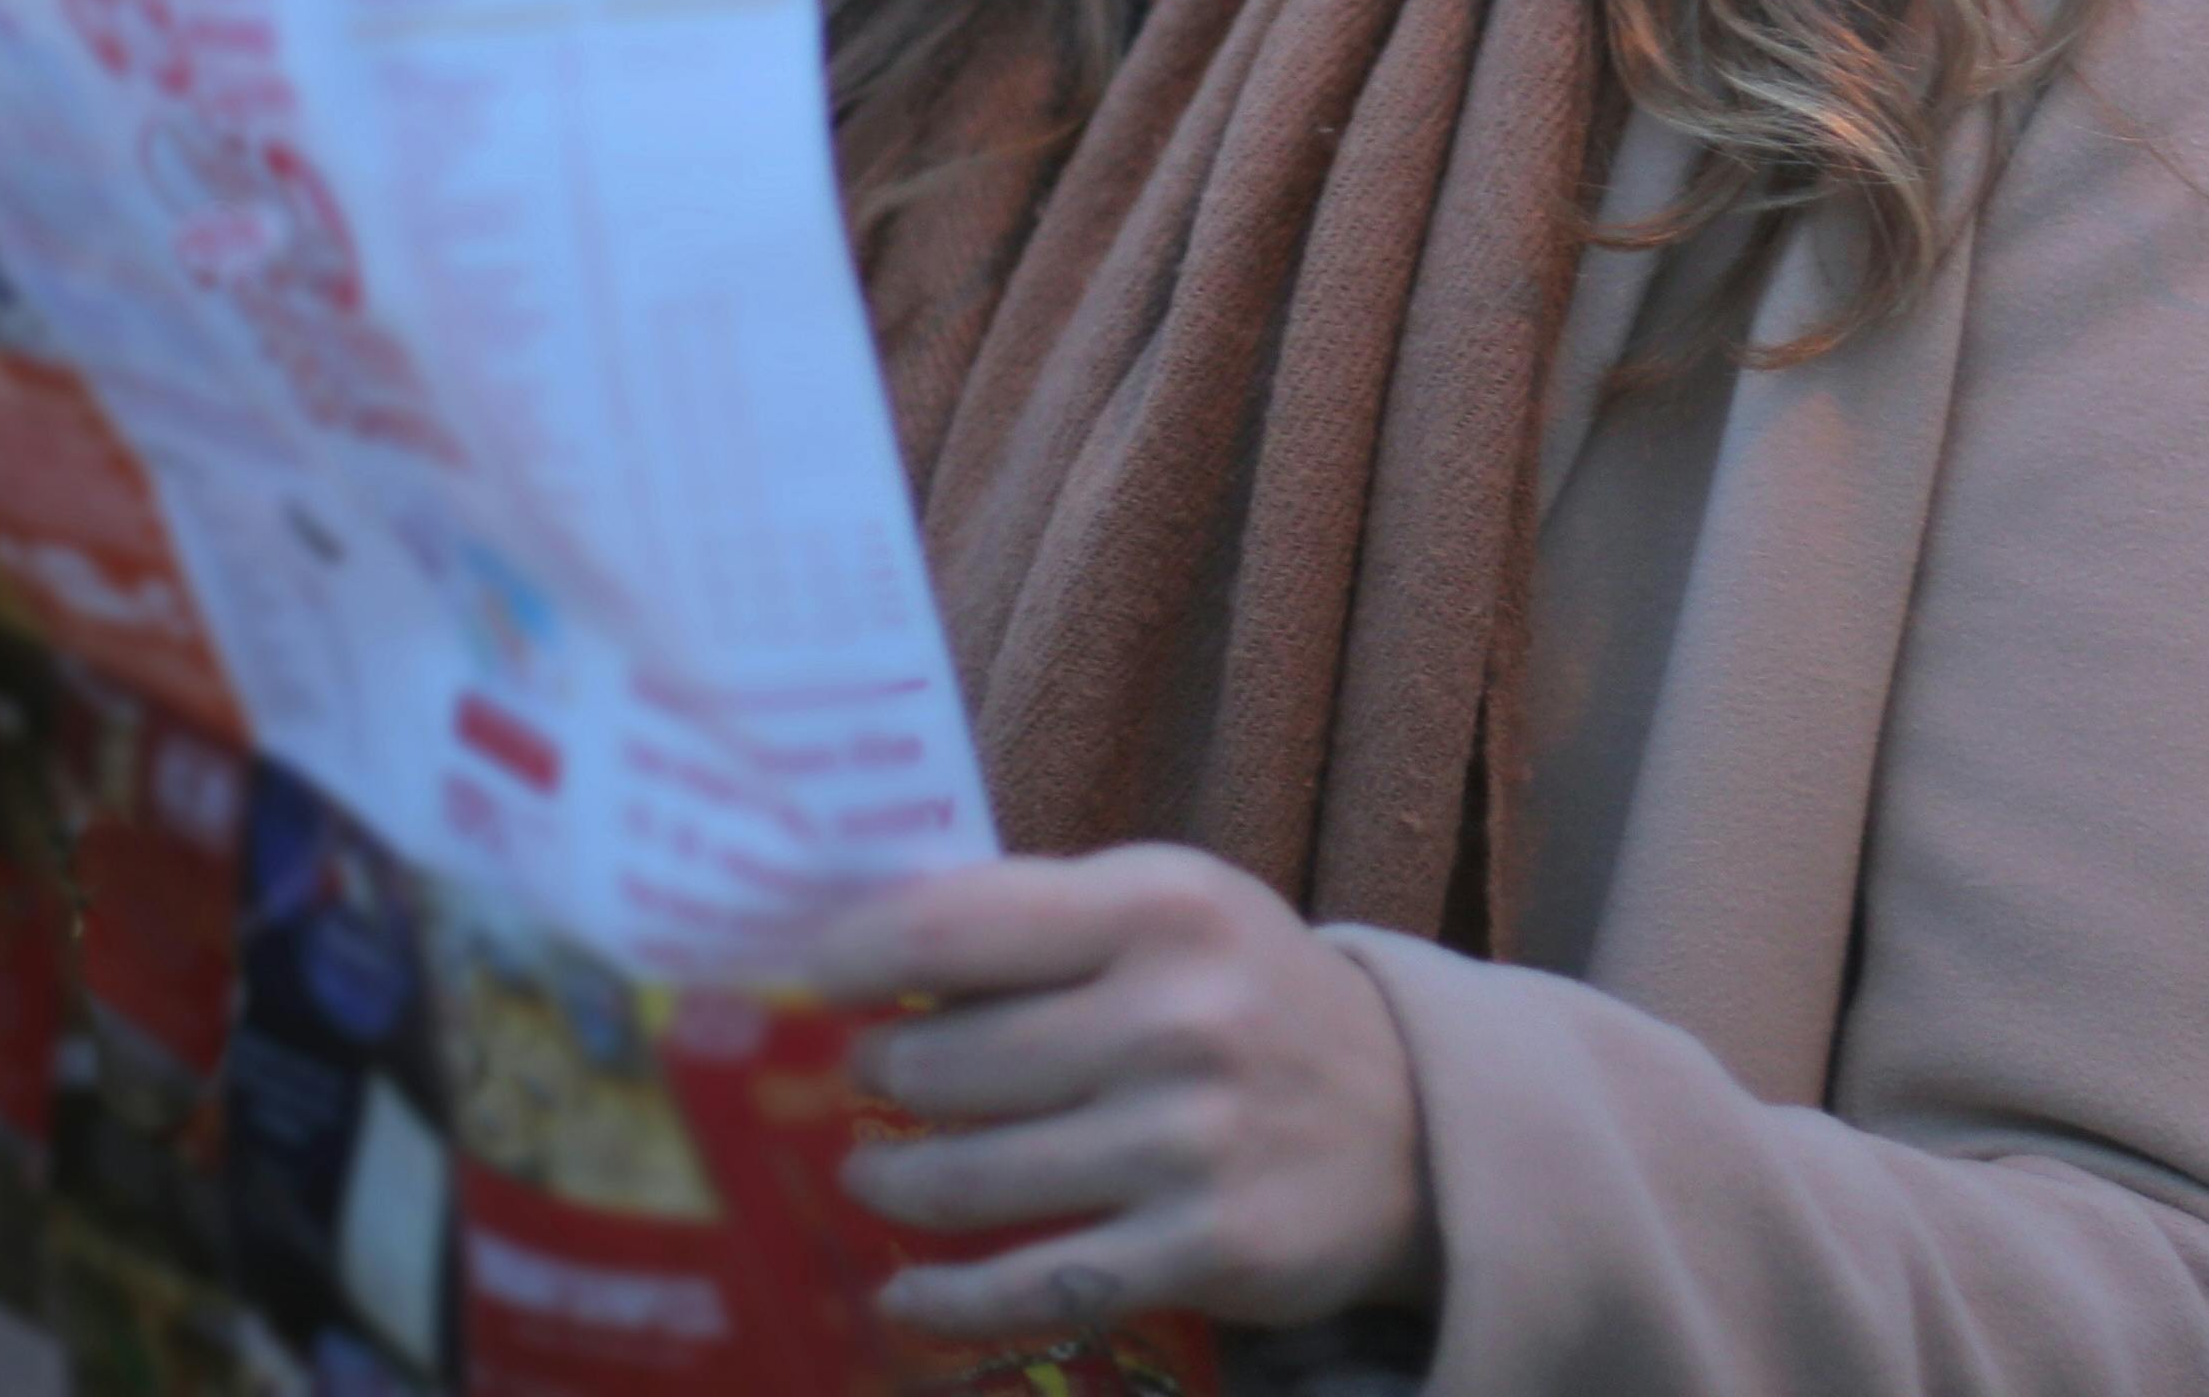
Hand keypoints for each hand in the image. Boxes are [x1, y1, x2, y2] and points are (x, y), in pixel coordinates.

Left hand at [807, 844, 1438, 1339]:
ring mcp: (1190, 1140)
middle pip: (943, 1063)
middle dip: (872, 1081)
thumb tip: (856, 947)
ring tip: (869, 1177)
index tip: (794, 983)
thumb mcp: (1173, 912)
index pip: (950, 927)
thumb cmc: (1249, 1000)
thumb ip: (1038, 918)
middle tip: (855, 1085)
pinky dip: (944, 1304)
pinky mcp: (1205, 1247)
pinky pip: (1028, 1288)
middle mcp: (1177, 1016)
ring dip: (889, 1186)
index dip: (846, 961)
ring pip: (968, 1181)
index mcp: (1160, 905)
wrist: (1413, 1119)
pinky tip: (903, 1298)